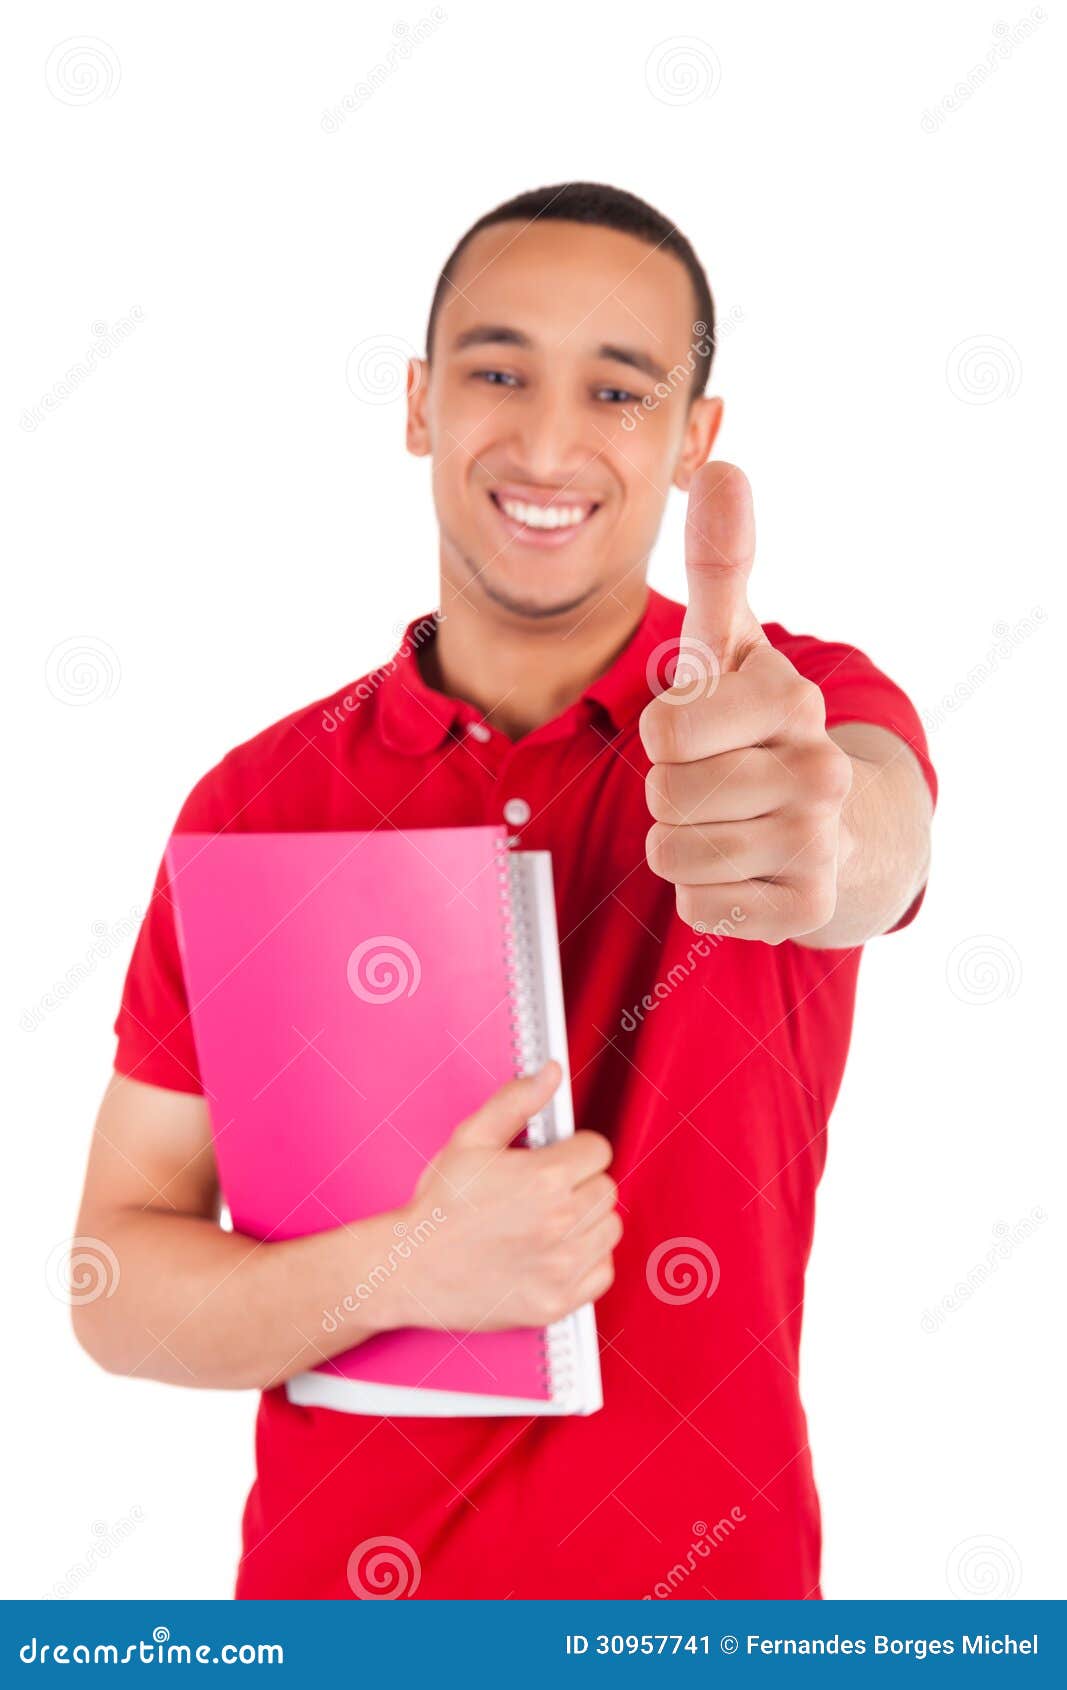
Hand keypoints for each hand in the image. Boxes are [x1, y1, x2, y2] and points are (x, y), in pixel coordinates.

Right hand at [396, 1062, 620, 1330]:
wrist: (410, 1268)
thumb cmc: (438, 1206)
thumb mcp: (470, 1139)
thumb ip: (517, 1102)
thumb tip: (551, 1072)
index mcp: (545, 1178)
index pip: (598, 1150)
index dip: (574, 1149)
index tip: (555, 1159)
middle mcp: (560, 1222)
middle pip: (606, 1188)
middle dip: (580, 1183)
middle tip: (545, 1191)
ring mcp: (561, 1266)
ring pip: (609, 1229)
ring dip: (587, 1221)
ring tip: (550, 1220)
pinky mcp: (557, 1302)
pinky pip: (602, 1272)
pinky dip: (587, 1262)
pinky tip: (556, 1252)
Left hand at [639, 462, 852, 943]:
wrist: (838, 824)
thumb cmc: (759, 725)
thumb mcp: (734, 647)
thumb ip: (720, 565)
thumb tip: (724, 464)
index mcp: (791, 702)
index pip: (667, 732)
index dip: (665, 734)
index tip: (700, 729)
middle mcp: (817, 771)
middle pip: (666, 798)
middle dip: (668, 793)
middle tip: (713, 781)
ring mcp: (817, 843)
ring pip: (674, 855)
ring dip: (680, 843)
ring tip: (725, 823)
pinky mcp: (805, 906)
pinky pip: (698, 905)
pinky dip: (704, 892)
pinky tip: (743, 866)